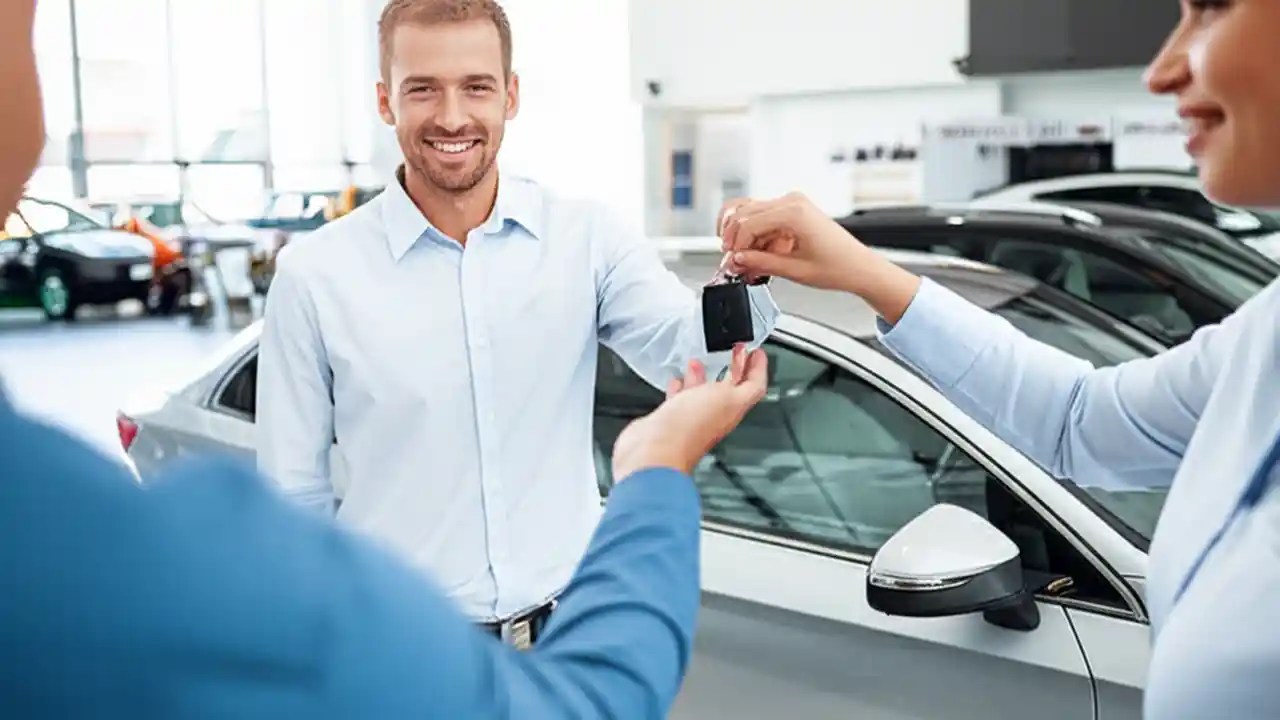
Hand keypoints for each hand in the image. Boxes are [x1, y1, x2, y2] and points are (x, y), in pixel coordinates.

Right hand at [611, 344, 767, 479]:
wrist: (654, 450)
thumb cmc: (689, 429)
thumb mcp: (726, 396)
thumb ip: (741, 379)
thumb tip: (748, 360)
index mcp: (732, 409)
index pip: (753, 387)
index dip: (758, 368)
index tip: (758, 352)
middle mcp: (713, 415)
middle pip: (728, 390)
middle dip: (731, 368)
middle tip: (733, 352)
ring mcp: (690, 418)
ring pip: (702, 393)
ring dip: (703, 376)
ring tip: (700, 361)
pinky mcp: (669, 420)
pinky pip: (678, 400)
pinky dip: (680, 388)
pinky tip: (676, 381)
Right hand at [717, 192, 921, 322]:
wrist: (859, 267)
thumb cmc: (838, 266)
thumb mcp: (794, 270)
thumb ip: (760, 263)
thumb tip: (736, 260)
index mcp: (794, 212)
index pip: (747, 224)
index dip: (734, 246)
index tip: (731, 263)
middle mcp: (792, 202)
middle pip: (743, 212)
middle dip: (733, 238)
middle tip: (732, 261)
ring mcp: (792, 204)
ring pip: (749, 213)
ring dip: (743, 237)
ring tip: (745, 261)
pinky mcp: (793, 211)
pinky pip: (763, 219)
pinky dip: (755, 237)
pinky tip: (757, 256)